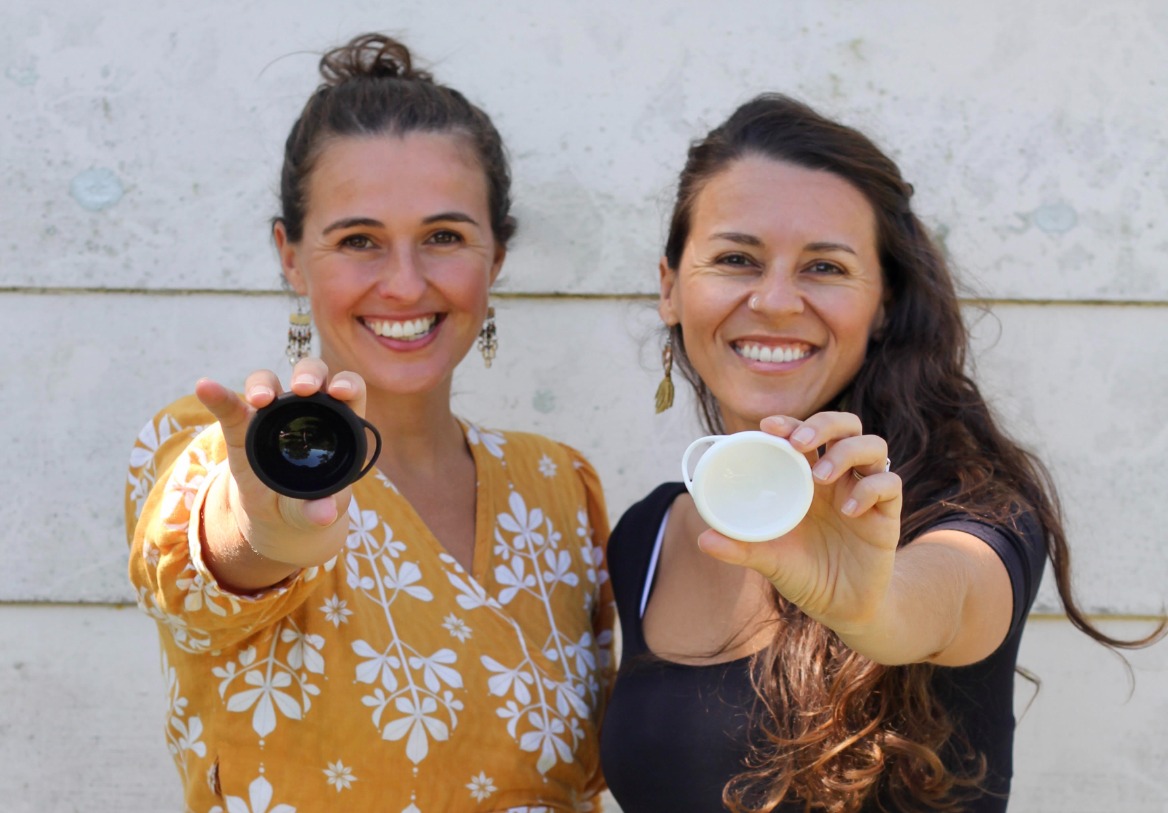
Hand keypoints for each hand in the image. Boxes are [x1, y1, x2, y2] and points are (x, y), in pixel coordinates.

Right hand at [194, 359, 367, 579]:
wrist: (275, 513)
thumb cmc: (308, 503)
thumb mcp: (316, 510)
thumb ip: (320, 510)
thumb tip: (325, 515)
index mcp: (339, 424)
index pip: (349, 391)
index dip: (347, 384)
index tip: (340, 392)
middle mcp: (307, 409)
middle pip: (312, 375)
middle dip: (309, 374)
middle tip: (304, 389)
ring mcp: (272, 413)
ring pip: (270, 382)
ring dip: (264, 384)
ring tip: (260, 399)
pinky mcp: (242, 423)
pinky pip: (230, 404)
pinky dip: (218, 395)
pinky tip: (206, 387)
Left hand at [696, 412, 901, 637]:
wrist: (842, 608)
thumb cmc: (803, 574)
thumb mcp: (768, 560)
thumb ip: (740, 548)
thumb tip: (703, 540)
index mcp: (808, 479)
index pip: (805, 434)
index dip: (790, 422)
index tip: (768, 426)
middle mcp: (839, 478)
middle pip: (845, 426)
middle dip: (824, 423)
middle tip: (800, 442)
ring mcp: (865, 492)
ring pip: (873, 445)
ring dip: (846, 452)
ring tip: (820, 477)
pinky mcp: (887, 514)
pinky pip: (889, 485)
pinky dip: (870, 488)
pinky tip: (850, 510)